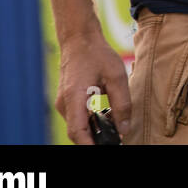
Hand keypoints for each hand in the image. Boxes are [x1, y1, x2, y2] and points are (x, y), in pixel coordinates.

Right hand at [55, 29, 130, 144]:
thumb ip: (122, 104)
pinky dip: (90, 124)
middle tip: (115, 141)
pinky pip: (77, 119)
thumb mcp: (116, 76)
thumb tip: (124, 129)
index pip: (77, 132)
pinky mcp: (67, 100)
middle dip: (94, 142)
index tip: (106, 148)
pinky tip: (107, 120)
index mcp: (73, 98)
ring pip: (77, 127)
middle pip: (77, 133)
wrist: (79, 39)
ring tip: (115, 132)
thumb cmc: (97, 54)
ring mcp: (63, 103)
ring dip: (93, 133)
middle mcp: (64, 104)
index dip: (90, 145)